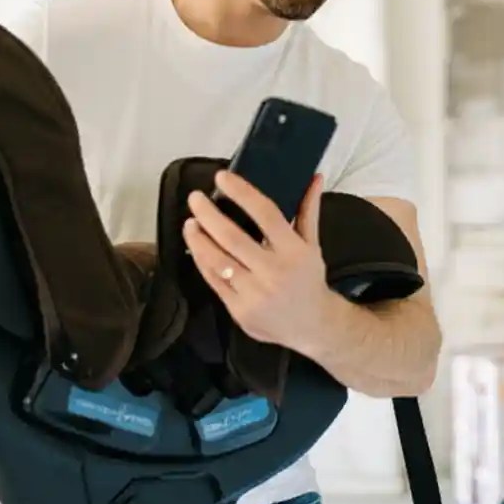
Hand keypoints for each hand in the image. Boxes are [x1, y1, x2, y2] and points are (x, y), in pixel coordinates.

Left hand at [181, 170, 336, 350]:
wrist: (313, 326)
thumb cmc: (309, 280)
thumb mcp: (313, 245)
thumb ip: (308, 211)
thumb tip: (313, 177)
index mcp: (294, 252)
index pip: (265, 214)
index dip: (242, 193)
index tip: (222, 177)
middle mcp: (273, 272)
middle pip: (232, 237)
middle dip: (208, 214)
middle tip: (195, 198)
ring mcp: (254, 294)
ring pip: (217, 261)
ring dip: (198, 239)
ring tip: (190, 222)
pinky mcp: (240, 311)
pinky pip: (214, 282)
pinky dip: (202, 262)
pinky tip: (197, 248)